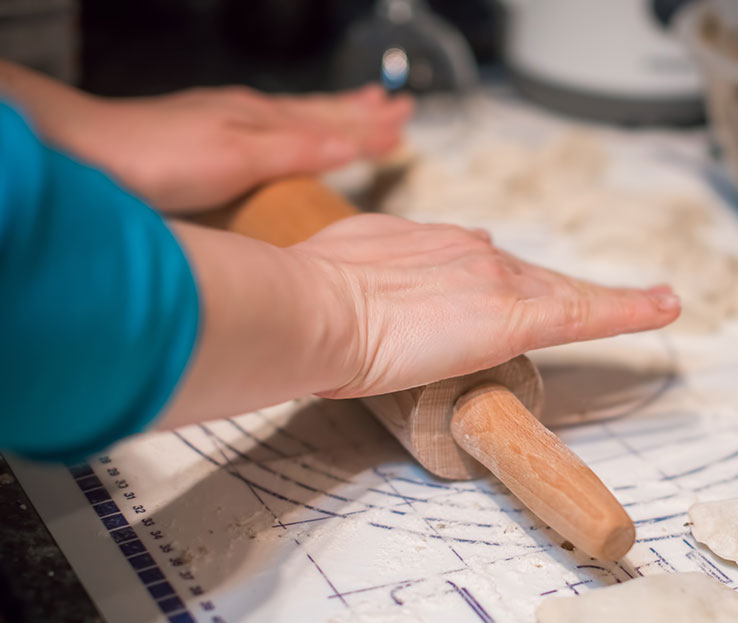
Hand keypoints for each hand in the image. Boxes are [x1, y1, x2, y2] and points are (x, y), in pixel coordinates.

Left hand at [67, 85, 413, 212]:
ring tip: (361, 106)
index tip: (403, 128)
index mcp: (263, 121)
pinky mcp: (207, 139)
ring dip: (334, 115)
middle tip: (399, 109)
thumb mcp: (239, 158)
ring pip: (297, 116)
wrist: (91, 154)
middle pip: (320, 113)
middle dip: (361, 113)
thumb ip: (296, 150)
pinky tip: (293, 128)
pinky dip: (298, 126)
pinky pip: (272, 126)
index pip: (333, 124)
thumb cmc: (156, 158)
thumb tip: (351, 145)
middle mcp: (249, 116)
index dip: (369, 128)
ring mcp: (227, 124)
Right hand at [161, 219, 678, 427]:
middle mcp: (467, 252)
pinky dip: (628, 307)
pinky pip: (586, 310)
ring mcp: (495, 280)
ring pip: (561, 289)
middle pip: (528, 273)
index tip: (508, 282)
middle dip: (556, 292)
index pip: (478, 258)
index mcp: (424, 244)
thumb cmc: (308, 308)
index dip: (498, 274)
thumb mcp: (332, 278)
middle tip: (600, 302)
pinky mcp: (516, 314)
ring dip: (597, 301)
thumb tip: (363, 298)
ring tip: (649, 304)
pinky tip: (663, 305)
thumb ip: (359, 283)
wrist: (317, 311)